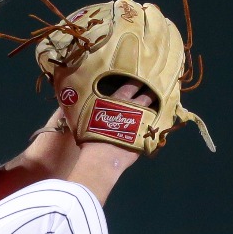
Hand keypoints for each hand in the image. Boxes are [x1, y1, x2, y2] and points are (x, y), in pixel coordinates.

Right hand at [66, 83, 150, 203]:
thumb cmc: (89, 136)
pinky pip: (155, 129)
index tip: (141, 75)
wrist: (102, 157)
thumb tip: (69, 96)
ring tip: (163, 103)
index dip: (135, 80)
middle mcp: (132, 108)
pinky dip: (158, 125)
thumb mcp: (81, 116)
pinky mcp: (146, 137)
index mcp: (117, 100)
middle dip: (151, 90)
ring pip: (153, 110)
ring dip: (157, 106)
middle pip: (145, 96)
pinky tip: (162, 123)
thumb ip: (81, 105)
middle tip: (157, 86)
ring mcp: (141, 123)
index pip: (129, 86)